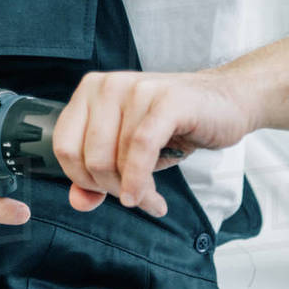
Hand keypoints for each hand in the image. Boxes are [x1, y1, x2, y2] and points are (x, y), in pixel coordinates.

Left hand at [51, 70, 251, 216]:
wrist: (226, 102)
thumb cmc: (172, 126)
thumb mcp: (128, 150)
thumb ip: (98, 175)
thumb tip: (78, 202)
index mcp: (89, 91)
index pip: (63, 146)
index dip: (80, 179)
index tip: (104, 193)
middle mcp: (107, 86)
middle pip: (88, 156)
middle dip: (110, 189)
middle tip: (134, 198)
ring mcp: (136, 89)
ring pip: (114, 157)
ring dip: (133, 191)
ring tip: (150, 201)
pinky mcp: (166, 101)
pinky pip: (140, 149)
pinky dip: (140, 181)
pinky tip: (150, 199)